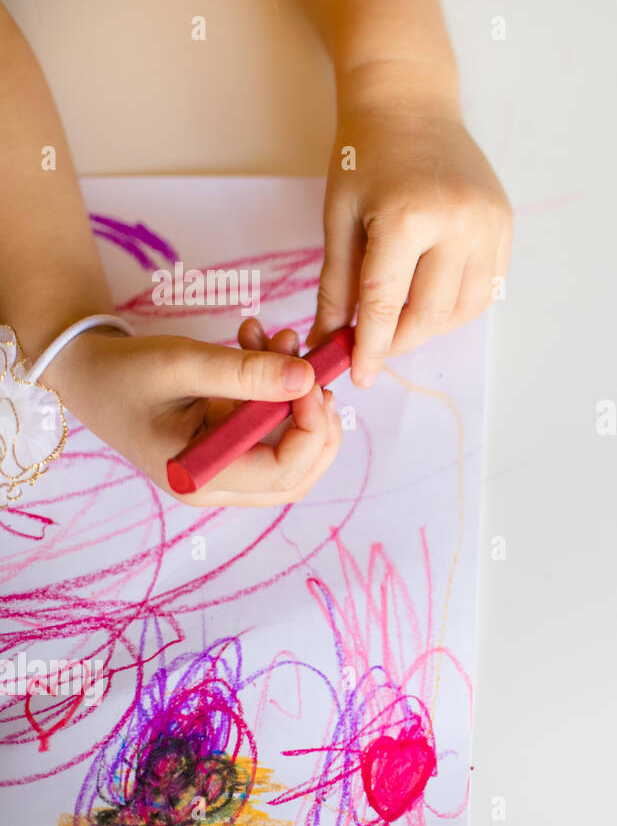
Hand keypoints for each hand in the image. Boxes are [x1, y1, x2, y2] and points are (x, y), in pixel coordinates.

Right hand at [46, 319, 342, 506]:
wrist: (88, 373)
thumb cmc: (124, 372)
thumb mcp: (182, 364)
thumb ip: (244, 373)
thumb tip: (307, 378)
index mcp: (200, 477)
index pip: (283, 471)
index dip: (311, 427)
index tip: (311, 378)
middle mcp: (216, 484)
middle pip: (299, 473)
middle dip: (319, 421)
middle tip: (316, 370)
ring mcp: (225, 470)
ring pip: (293, 451)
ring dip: (300, 398)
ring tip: (282, 341)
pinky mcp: (230, 449)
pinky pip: (272, 428)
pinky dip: (278, 390)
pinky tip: (263, 345)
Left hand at [306, 105, 512, 388]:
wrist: (411, 103)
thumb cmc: (365, 157)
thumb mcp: (339, 217)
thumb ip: (337, 284)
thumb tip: (330, 342)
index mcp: (406, 216)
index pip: (385, 302)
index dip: (369, 346)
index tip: (358, 375)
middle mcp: (456, 222)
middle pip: (430, 314)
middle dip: (399, 341)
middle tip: (376, 347)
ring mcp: (488, 224)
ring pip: (463, 309)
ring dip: (430, 327)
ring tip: (402, 320)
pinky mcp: (504, 226)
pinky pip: (484, 288)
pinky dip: (456, 306)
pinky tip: (430, 297)